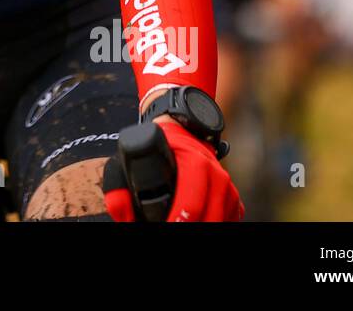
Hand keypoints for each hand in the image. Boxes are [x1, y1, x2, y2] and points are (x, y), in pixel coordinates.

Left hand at [103, 118, 243, 221]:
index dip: (179, 219)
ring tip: (182, 221)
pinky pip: (228, 218)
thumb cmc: (156, 148)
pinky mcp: (232, 196)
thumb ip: (119, 189)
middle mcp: (216, 174)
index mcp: (194, 162)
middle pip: (209, 216)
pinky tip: (199, 218)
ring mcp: (227, 185)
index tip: (166, 224)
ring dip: (204, 223)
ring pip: (219, 218)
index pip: (191, 202)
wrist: (182, 129)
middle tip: (172, 224)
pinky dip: (215, 221)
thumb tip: (121, 214)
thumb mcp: (130, 160)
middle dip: (190, 224)